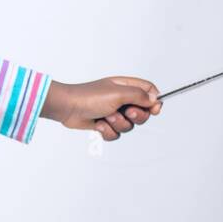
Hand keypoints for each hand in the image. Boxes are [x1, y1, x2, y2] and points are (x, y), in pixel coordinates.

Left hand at [45, 77, 162, 140]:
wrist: (67, 108)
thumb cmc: (89, 97)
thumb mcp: (118, 93)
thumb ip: (139, 95)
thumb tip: (155, 99)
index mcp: (126, 87)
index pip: (149, 92)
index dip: (154, 101)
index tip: (154, 109)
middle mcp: (121, 99)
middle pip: (143, 113)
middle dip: (135, 116)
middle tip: (124, 112)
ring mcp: (113, 112)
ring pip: (129, 126)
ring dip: (118, 124)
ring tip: (105, 116)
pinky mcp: (105, 124)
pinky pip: (116, 134)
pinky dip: (108, 131)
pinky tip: (98, 124)